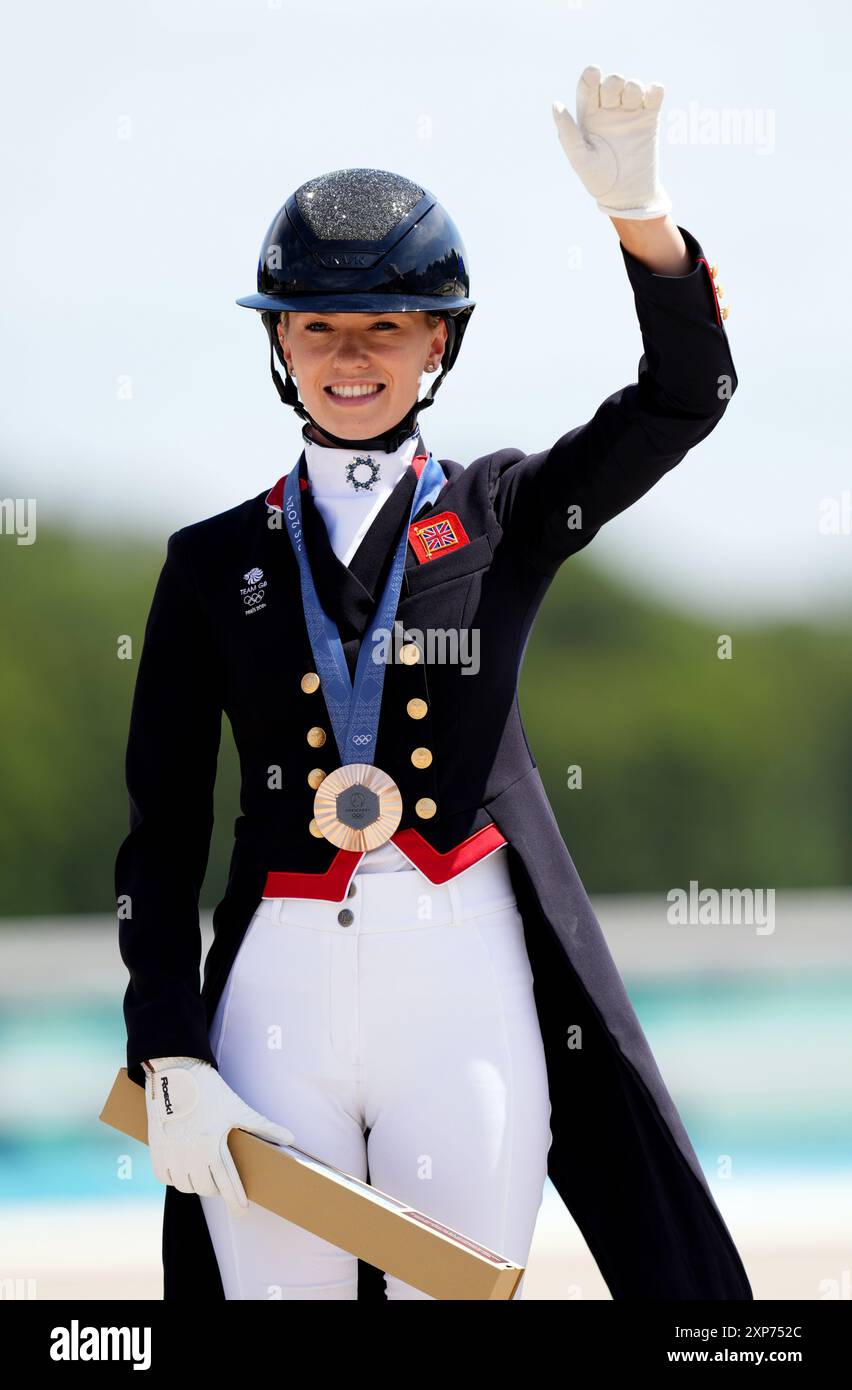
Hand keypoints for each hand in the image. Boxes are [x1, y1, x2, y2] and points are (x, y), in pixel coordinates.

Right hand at [142, 1057, 295, 1215]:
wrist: (175, 1074)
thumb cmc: (209, 1091)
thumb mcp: (238, 1108)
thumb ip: (263, 1127)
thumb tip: (290, 1138)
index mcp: (212, 1147)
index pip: (226, 1183)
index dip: (235, 1200)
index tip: (241, 1211)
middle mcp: (190, 1156)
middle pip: (206, 1189)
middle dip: (218, 1189)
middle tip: (223, 1183)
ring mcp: (171, 1155)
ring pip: (185, 1186)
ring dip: (197, 1184)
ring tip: (205, 1174)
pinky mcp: (156, 1150)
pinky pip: (165, 1178)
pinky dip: (175, 1178)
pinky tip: (184, 1170)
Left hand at [552, 65, 670, 219]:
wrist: (627, 194)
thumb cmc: (598, 179)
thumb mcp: (579, 158)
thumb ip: (567, 132)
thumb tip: (556, 104)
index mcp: (589, 116)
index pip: (588, 86)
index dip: (590, 76)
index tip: (594, 74)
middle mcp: (609, 110)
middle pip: (613, 81)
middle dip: (614, 84)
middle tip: (614, 103)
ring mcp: (630, 112)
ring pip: (633, 85)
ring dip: (633, 88)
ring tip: (632, 105)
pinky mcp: (649, 118)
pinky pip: (655, 94)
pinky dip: (655, 90)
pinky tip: (651, 97)